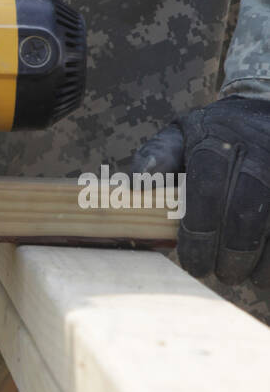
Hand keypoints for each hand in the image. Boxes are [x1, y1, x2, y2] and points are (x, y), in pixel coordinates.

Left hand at [130, 96, 269, 284]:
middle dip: (230, 251)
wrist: (263, 116)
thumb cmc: (213, 135)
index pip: (207, 188)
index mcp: (219, 139)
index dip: (199, 231)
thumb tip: (136, 186)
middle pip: (246, 211)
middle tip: (218, 273)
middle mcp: (258, 152)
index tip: (192, 262)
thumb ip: (158, 157)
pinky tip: (263, 273)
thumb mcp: (182, 134)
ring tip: (241, 275)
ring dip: (259, 260)